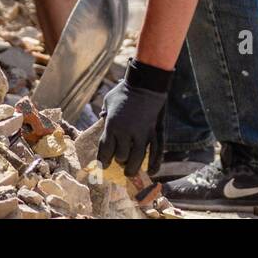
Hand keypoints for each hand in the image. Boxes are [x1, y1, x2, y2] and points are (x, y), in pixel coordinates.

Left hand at [98, 60, 170, 176]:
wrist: (145, 84)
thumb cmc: (124, 91)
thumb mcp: (108, 101)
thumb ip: (105, 113)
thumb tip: (102, 119)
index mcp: (112, 126)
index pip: (105, 151)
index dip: (103, 161)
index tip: (103, 165)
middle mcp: (126, 133)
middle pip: (121, 157)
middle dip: (118, 161)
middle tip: (118, 161)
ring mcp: (141, 134)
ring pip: (136, 159)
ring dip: (132, 168)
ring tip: (129, 172)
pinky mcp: (154, 132)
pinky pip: (155, 151)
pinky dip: (154, 163)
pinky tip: (151, 171)